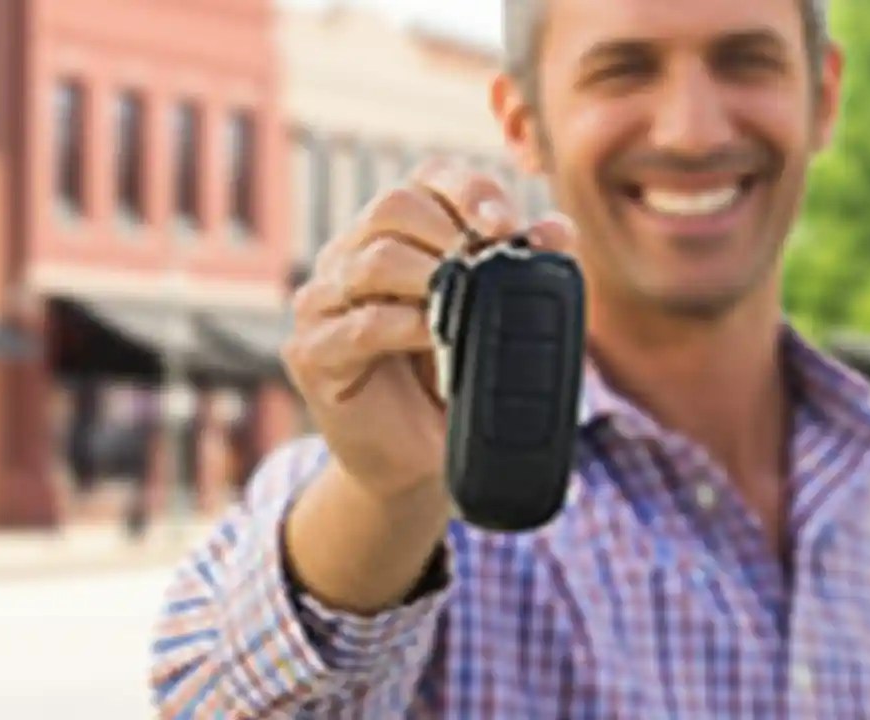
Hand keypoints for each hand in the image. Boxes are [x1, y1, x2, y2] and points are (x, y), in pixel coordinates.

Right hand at [281, 158, 575, 500]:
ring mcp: (325, 301)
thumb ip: (525, 270)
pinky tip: (436, 337)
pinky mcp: (313, 352)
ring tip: (464, 305)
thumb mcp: (497, 320)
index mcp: (399, 234)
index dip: (467, 190)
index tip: (505, 224)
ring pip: (372, 260)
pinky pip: (359, 325)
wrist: (418, 458)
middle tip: (486, 269)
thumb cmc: (455, 377)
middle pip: (392, 206)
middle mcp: (353, 255)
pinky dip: (405, 326)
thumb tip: (556, 229)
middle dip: (449, 233)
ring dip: (429, 277)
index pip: (427, 179)